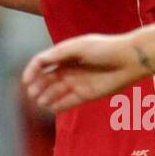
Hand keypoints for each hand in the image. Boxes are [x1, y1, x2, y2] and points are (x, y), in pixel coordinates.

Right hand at [22, 34, 145, 112]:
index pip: (42, 62)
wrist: (128, 60)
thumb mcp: (79, 47)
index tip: (26, 81)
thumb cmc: (104, 48)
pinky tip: (50, 108)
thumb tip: (40, 61)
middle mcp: (68, 68)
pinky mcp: (86, 94)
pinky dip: (58, 105)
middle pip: (47, 78)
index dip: (32, 70)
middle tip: (32, 94)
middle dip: (37, 85)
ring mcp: (76, 81)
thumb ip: (59, 54)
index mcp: (65, 54)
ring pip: (55, 91)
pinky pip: (68, 101)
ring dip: (45, 96)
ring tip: (40, 102)